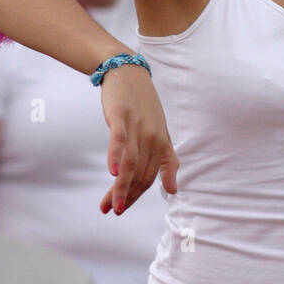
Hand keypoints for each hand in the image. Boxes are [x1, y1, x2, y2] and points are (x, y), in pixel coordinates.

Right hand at [97, 64, 178, 214]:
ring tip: (110, 205)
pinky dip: (115, 156)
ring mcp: (137, 127)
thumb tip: (174, 190)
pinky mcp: (121, 116)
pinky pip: (119, 140)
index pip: (151, 178)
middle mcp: (152, 137)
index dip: (136, 195)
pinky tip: (111, 172)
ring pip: (130, 163)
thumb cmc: (142, 105)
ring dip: (120, 187)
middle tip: (111, 211)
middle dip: (126, 196)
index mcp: (162, 143)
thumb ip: (165, 161)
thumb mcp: (158, 132)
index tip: (122, 209)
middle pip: (140, 174)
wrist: (128, 72)